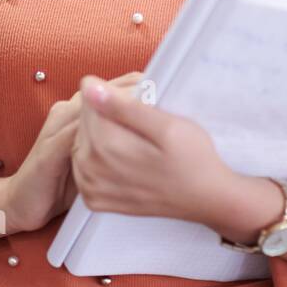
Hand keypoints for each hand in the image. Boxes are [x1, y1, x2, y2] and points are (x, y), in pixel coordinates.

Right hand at [7, 72, 144, 233]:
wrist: (20, 202)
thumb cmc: (60, 181)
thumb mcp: (91, 155)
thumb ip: (112, 138)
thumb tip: (146, 130)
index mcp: (77, 111)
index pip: (108, 89)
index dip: (135, 84)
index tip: (163, 82)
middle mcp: (65, 113)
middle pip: (101, 91)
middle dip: (130, 88)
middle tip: (160, 85)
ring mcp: (56, 129)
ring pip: (88, 108)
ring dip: (117, 104)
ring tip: (145, 104)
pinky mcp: (49, 150)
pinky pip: (74, 135)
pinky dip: (97, 131)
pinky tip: (118, 133)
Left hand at [70, 76, 236, 225]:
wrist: (205, 197)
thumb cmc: (193, 159)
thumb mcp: (167, 125)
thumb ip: (125, 106)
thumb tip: (88, 86)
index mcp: (107, 147)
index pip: (90, 101)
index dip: (114, 94)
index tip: (141, 104)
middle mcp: (91, 170)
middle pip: (84, 122)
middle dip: (107, 114)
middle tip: (143, 123)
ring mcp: (91, 188)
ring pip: (81, 141)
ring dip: (101, 134)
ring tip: (136, 139)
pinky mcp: (94, 199)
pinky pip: (82, 165)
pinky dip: (96, 156)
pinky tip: (122, 156)